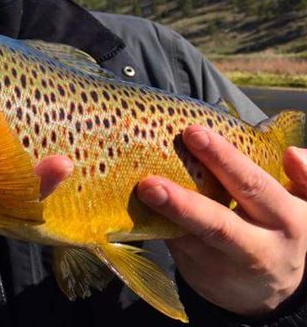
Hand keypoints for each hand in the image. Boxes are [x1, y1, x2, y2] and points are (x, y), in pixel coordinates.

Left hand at [137, 125, 306, 315]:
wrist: (273, 293)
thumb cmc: (278, 229)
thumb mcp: (304, 205)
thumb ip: (305, 177)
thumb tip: (292, 154)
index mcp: (287, 219)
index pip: (253, 186)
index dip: (224, 159)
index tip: (193, 132)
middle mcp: (258, 247)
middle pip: (219, 225)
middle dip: (185, 203)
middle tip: (152, 179)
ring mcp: (226, 265)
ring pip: (193, 241)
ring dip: (166, 218)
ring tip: (144, 193)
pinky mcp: (202, 274)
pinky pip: (177, 248)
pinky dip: (156, 227)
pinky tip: (136, 209)